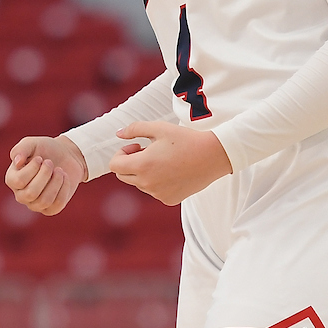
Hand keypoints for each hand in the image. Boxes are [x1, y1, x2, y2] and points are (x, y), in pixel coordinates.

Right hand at [5, 135, 87, 214]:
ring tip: (59, 170)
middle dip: (45, 175)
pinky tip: (64, 178)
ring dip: (56, 182)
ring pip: (44, 200)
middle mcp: (21, 194)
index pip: (18, 181)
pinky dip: (64, 189)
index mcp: (12, 179)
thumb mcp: (32, 143)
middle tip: (50, 162)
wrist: (65, 155)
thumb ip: (21, 149)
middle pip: (31, 193)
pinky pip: (57, 205)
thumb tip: (17, 162)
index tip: (39, 158)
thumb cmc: (45, 149)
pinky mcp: (50, 209)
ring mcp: (35, 204)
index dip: (32, 169)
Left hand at [107, 121, 230, 205]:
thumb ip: (134, 129)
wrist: (213, 156)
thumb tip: (118, 133)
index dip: (121, 153)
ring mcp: (158, 194)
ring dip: (143, 171)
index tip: (136, 146)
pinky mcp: (169, 200)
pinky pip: (154, 191)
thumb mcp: (158, 128)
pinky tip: (172, 170)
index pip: (114, 165)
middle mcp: (148, 184)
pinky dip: (156, 181)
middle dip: (129, 162)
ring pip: (139, 183)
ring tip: (163, 159)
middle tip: (146, 150)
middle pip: (123, 176)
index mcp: (142, 166)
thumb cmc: (185, 139)